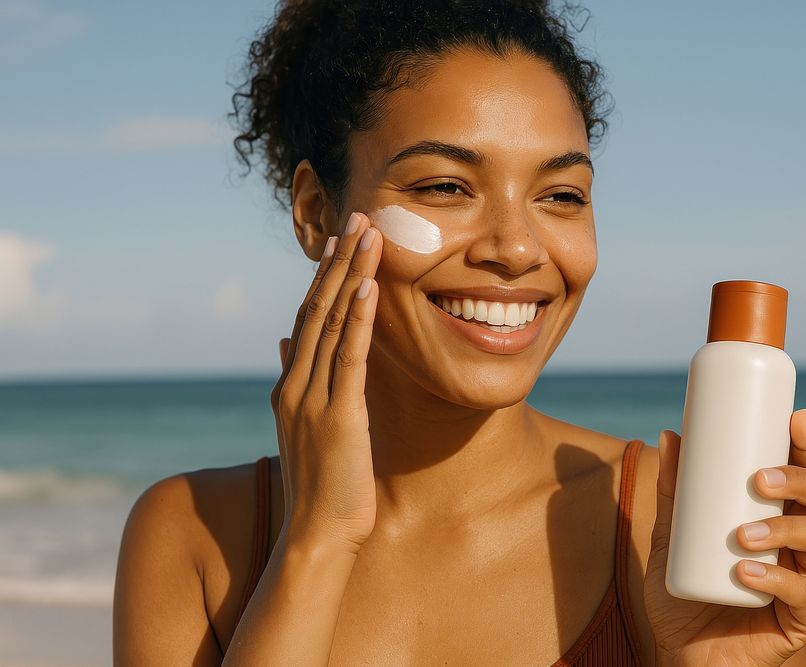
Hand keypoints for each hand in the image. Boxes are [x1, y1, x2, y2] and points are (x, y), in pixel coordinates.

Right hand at [270, 211, 382, 553]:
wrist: (316, 535)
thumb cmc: (319, 486)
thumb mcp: (303, 426)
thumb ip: (294, 380)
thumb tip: (284, 342)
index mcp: (290, 385)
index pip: (308, 318)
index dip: (325, 276)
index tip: (341, 240)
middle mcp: (295, 384)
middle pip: (317, 308)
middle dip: (339, 261)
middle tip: (359, 216)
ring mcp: (312, 399)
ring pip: (331, 323)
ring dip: (351, 275)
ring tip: (368, 234)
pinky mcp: (339, 416)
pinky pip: (349, 358)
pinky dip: (358, 320)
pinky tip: (369, 288)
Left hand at [643, 409, 805, 665]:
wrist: (686, 656)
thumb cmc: (688, 593)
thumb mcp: (672, 536)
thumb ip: (672, 492)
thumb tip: (667, 434)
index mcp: (780, 516)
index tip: (795, 417)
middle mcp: (800, 543)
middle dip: (803, 481)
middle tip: (761, 479)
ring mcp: (805, 580)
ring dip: (785, 528)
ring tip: (743, 534)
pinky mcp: (800, 620)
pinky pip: (803, 594)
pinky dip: (776, 578)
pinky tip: (747, 572)